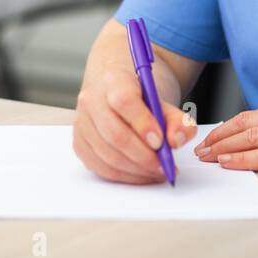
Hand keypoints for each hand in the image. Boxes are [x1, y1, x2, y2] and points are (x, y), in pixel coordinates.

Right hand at [73, 64, 195, 184]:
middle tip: (164, 166)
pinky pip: (101, 167)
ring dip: (136, 170)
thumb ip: (178, 120)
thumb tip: (177, 140)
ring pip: (108, 155)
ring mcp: (82, 123)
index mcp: (113, 81)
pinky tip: (141, 174)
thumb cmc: (139, 99)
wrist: (114, 94)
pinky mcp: (80, 144)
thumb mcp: (162, 102)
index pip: (124, 101)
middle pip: (114, 134)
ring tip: (157, 171)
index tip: (160, 142)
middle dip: (143, 156)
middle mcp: (91, 100)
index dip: (143, 124)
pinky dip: (125, 176)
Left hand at [195, 92, 257, 175]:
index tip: (215, 134)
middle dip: (220, 136)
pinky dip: (243, 159)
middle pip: (247, 124)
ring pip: (251, 138)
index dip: (231, 125)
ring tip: (206, 156)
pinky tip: (228, 163)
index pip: (257, 114)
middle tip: (200, 147)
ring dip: (224, 148)